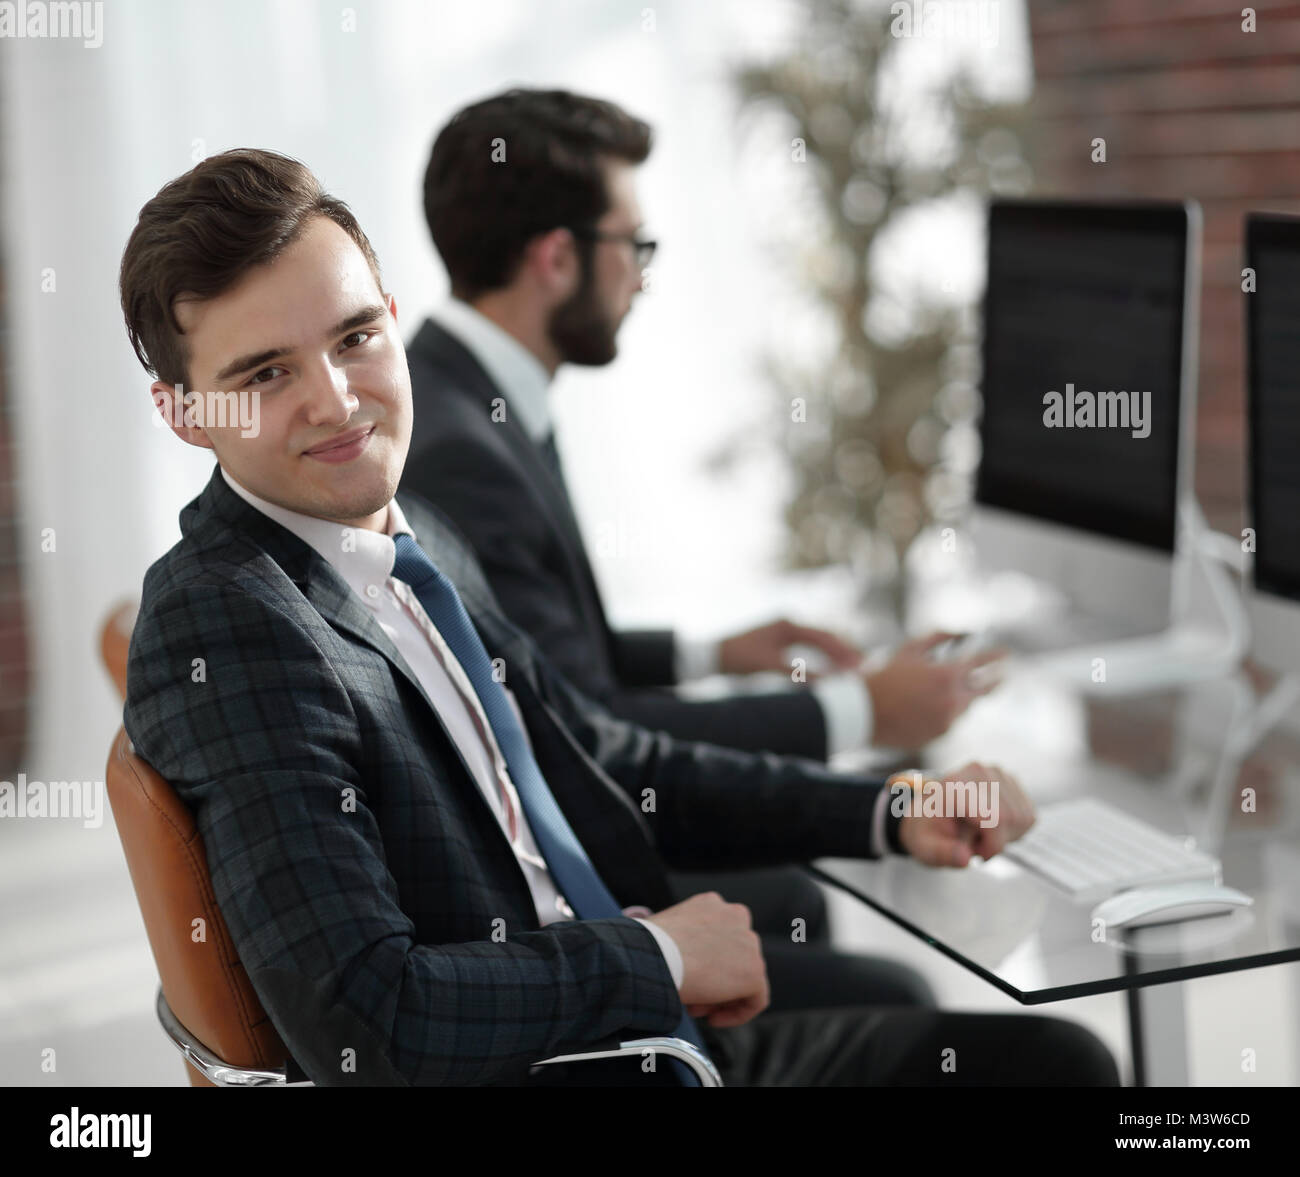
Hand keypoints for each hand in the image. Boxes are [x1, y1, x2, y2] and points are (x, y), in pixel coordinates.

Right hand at [645, 892, 768, 1027]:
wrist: (656, 955)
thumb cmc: (650, 945)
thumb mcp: (669, 928)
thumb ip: (688, 938)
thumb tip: (688, 962)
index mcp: (713, 904)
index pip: (720, 936)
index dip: (705, 962)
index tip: (691, 977)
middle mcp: (735, 916)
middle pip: (734, 956)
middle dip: (714, 980)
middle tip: (693, 996)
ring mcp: (748, 943)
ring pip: (744, 977)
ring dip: (721, 996)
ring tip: (696, 1007)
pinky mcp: (754, 971)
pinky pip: (756, 999)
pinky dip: (738, 1013)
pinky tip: (714, 1019)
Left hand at [717, 619, 861, 676]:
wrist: (709, 657)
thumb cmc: (738, 660)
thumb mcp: (770, 668)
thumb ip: (799, 676)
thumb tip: (828, 687)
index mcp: (787, 625)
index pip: (824, 637)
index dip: (843, 653)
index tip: (860, 667)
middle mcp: (787, 625)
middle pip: (823, 638)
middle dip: (843, 654)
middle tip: (863, 670)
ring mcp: (781, 633)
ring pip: (815, 645)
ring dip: (832, 658)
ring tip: (851, 673)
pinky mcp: (775, 644)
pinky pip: (805, 651)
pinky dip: (818, 661)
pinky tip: (827, 675)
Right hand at [865, 632, 1004, 748]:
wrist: (863, 713)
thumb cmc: (884, 676)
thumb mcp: (910, 650)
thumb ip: (939, 637)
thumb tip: (963, 632)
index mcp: (948, 674)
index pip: (983, 662)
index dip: (997, 656)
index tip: (1005, 654)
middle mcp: (953, 699)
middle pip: (985, 690)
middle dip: (995, 681)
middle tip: (1001, 677)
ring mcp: (948, 720)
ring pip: (964, 707)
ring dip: (957, 698)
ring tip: (931, 694)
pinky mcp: (940, 736)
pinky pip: (949, 722)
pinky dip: (941, 714)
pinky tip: (920, 710)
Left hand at [896, 761, 1035, 866]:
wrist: (932, 812)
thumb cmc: (929, 832)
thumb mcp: (927, 848)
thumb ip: (943, 854)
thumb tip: (964, 859)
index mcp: (953, 785)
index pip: (994, 818)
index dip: (992, 845)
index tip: (977, 855)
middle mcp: (977, 771)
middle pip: (1011, 818)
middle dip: (997, 841)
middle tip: (975, 846)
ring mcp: (997, 772)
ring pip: (1022, 818)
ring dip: (1006, 836)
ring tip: (980, 834)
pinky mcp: (1012, 780)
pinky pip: (1028, 815)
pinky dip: (1014, 829)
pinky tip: (993, 827)